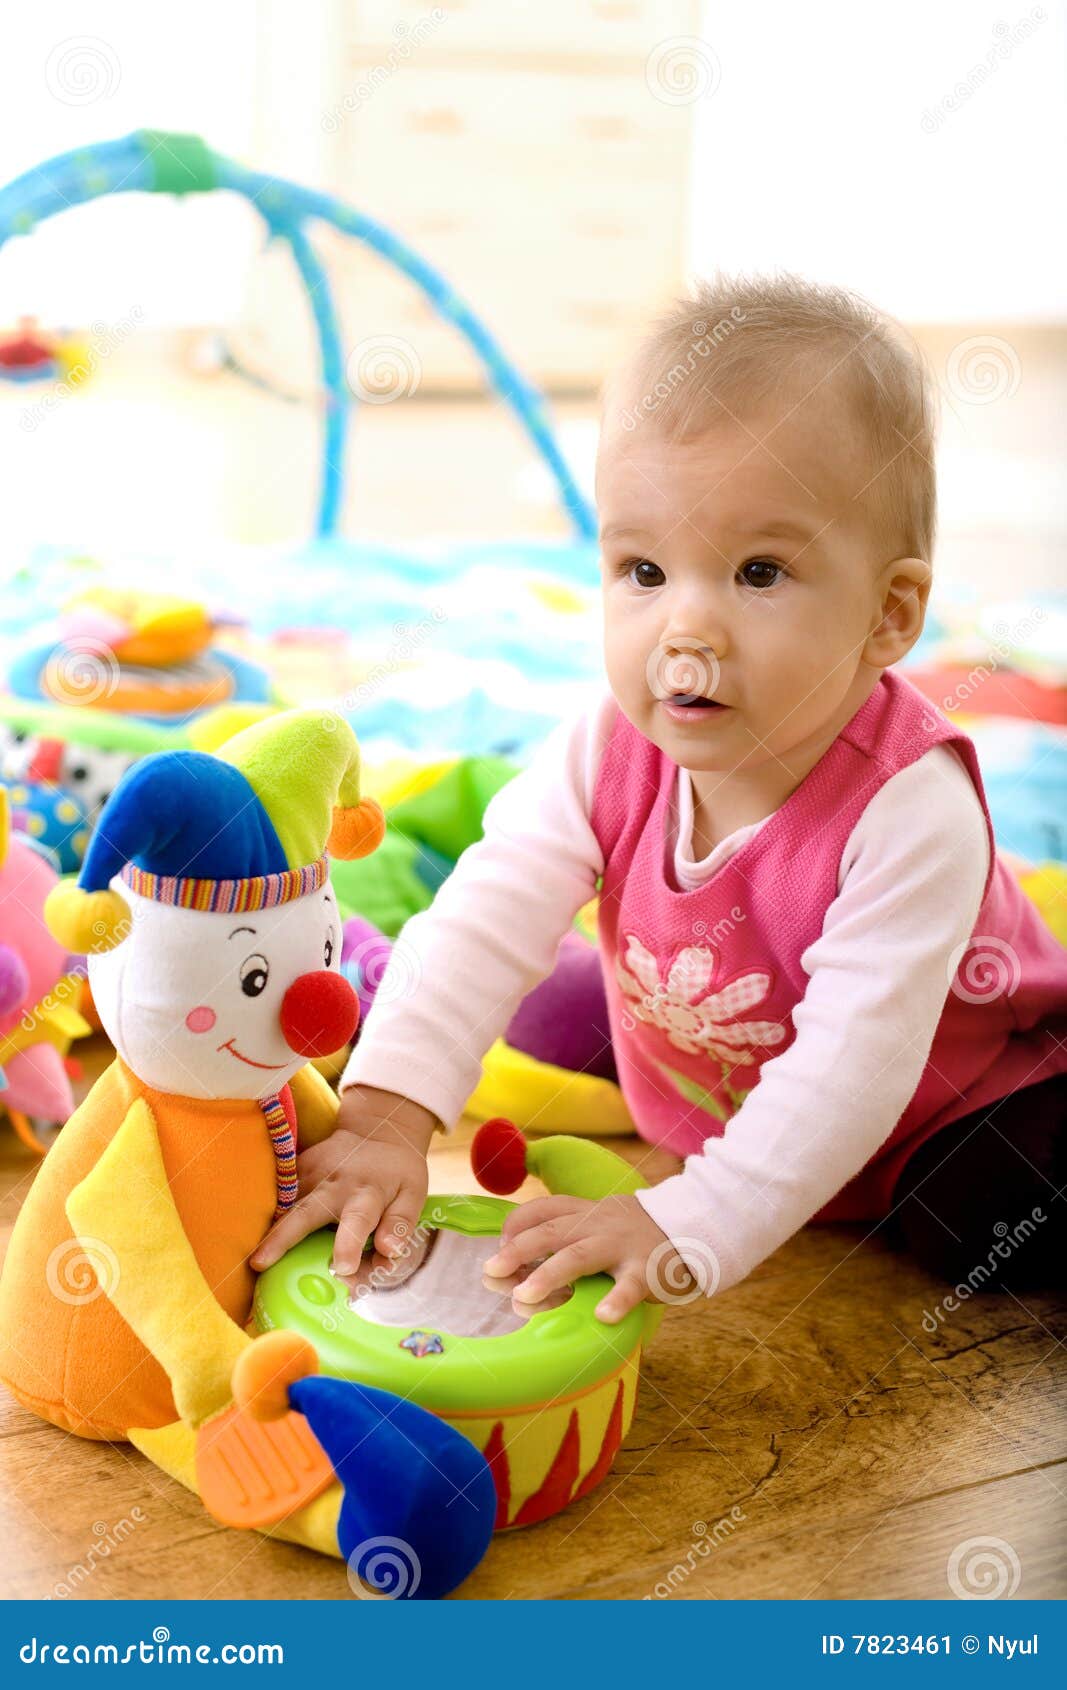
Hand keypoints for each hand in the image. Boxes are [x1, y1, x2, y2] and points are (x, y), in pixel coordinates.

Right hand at [250, 1086, 437, 1275]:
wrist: (378, 1130)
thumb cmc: (397, 1173)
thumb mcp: (413, 1194)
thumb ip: (400, 1225)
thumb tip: (389, 1254)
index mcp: (369, 1193)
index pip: (359, 1219)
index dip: (351, 1244)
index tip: (343, 1268)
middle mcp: (337, 1183)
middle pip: (306, 1212)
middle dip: (282, 1238)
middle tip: (259, 1262)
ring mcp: (313, 1172)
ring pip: (286, 1204)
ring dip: (267, 1230)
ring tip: (250, 1257)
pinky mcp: (298, 1167)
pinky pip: (281, 1194)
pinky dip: (268, 1215)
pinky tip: (255, 1235)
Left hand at [482, 1193, 695, 1323]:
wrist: (694, 1228)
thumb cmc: (637, 1237)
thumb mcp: (600, 1226)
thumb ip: (566, 1243)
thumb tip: (519, 1276)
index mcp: (585, 1212)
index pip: (541, 1210)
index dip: (515, 1226)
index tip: (499, 1248)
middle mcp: (598, 1224)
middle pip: (550, 1232)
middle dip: (517, 1251)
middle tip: (491, 1272)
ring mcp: (622, 1246)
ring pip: (579, 1256)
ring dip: (548, 1275)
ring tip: (523, 1298)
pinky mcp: (647, 1269)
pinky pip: (629, 1286)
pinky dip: (616, 1301)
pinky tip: (602, 1317)